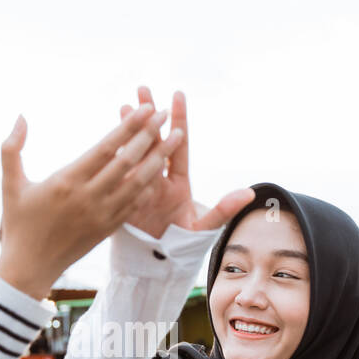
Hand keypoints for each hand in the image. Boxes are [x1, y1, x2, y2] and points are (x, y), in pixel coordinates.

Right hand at [0, 103, 182, 299]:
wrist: (29, 267)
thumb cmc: (17, 223)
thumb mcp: (10, 184)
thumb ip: (12, 149)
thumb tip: (20, 116)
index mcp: (66, 182)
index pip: (105, 148)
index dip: (129, 126)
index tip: (146, 108)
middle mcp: (88, 198)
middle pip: (127, 162)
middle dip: (150, 135)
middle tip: (166, 114)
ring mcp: (101, 215)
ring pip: (138, 183)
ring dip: (159, 158)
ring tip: (176, 138)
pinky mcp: (107, 229)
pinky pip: (135, 205)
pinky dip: (150, 187)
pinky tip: (161, 171)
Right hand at [116, 86, 255, 238]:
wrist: (155, 269)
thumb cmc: (181, 249)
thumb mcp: (202, 229)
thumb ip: (222, 210)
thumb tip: (249, 194)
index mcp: (178, 183)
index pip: (179, 145)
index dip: (178, 120)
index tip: (177, 94)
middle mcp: (157, 180)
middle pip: (153, 142)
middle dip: (148, 115)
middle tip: (143, 89)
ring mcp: (138, 187)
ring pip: (134, 153)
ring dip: (129, 130)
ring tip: (124, 106)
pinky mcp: (122, 198)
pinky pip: (118, 174)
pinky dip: (113, 155)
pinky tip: (109, 137)